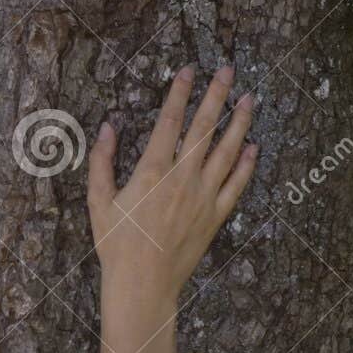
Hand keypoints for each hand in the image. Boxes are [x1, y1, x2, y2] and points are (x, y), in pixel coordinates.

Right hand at [87, 65, 257, 318]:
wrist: (143, 283)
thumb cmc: (116, 244)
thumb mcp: (98, 201)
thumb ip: (102, 161)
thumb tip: (107, 126)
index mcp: (152, 171)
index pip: (169, 121)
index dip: (179, 92)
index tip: (188, 70)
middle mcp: (183, 178)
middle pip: (204, 127)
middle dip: (217, 95)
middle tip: (228, 70)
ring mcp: (204, 196)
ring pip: (228, 150)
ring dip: (240, 122)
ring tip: (250, 99)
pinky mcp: (216, 215)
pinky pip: (237, 184)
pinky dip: (248, 164)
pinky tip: (254, 147)